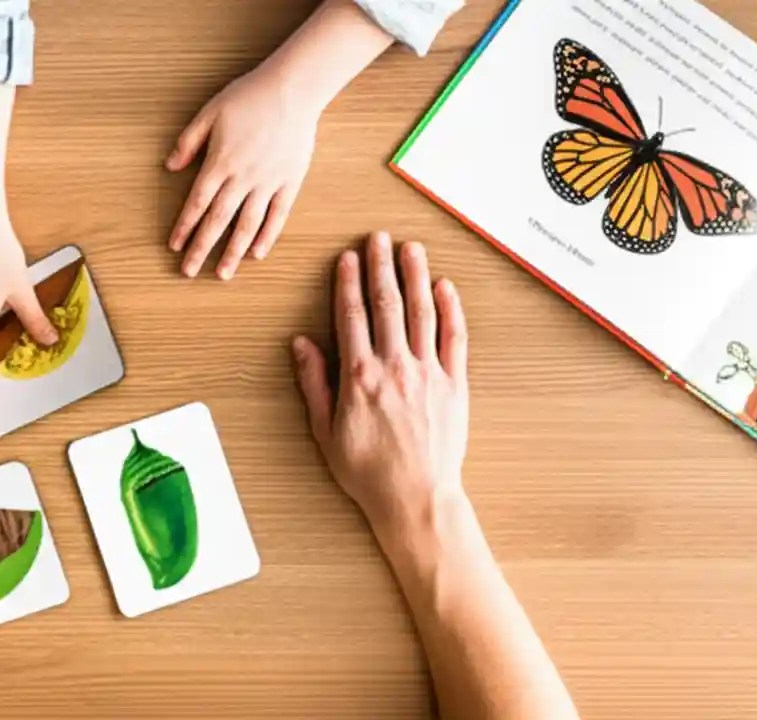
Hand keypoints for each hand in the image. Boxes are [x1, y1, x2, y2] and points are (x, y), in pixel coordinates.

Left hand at [165, 64, 318, 278]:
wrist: (293, 89)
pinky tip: (257, 254)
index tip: (175, 247)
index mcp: (220, 162)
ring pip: (248, 225)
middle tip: (189, 272)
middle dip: (202, 248)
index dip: (185, 227)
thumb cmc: (249, 96)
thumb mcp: (210, 112)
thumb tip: (170, 166)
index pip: (197, 203)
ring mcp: (268, 182)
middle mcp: (243, 178)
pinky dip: (267, 236)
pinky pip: (277, 216)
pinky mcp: (290, 182)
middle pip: (218, 221)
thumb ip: (189, 141)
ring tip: (223, 273)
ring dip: (234, 252)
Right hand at [292, 231, 469, 531]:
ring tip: (410, 249)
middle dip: (380, 268)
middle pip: (387, 305)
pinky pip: (454, 338)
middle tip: (377, 239)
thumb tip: (302, 344)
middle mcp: (395, 367)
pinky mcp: (454, 385)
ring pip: (421, 313)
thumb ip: (314, 383)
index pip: (352, 316)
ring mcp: (428, 373)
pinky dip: (450, 310)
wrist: (416, 498)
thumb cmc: (367, 471)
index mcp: (359, 377)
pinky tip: (445, 287)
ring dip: (415, 277)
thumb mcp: (325, 431)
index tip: (347, 258)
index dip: (348, 283)